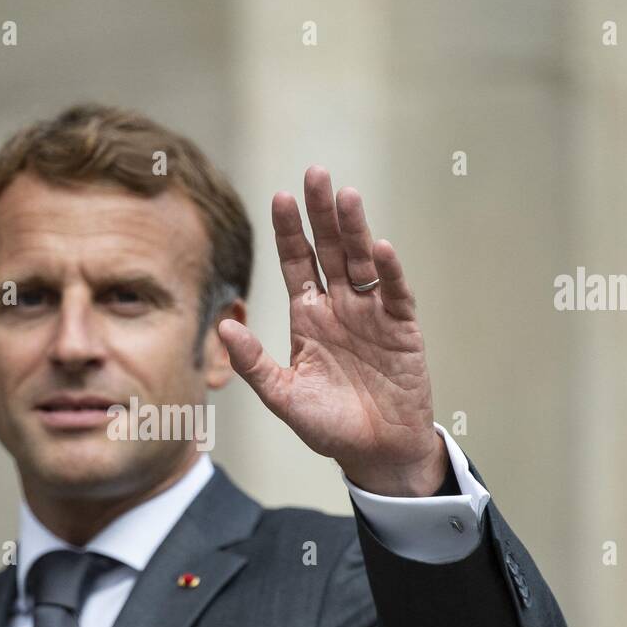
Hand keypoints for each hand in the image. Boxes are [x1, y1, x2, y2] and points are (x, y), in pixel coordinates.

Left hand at [218, 165, 447, 496]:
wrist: (375, 453)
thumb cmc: (328, 426)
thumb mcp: (282, 396)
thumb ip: (253, 363)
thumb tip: (223, 325)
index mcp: (308, 317)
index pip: (296, 263)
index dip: (289, 231)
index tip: (280, 197)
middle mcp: (340, 307)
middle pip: (329, 250)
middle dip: (322, 213)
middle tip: (315, 173)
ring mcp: (373, 314)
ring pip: (361, 262)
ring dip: (354, 229)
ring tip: (346, 196)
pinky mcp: (402, 330)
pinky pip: (395, 294)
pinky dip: (389, 272)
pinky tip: (380, 248)